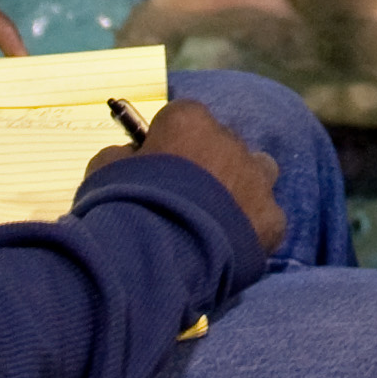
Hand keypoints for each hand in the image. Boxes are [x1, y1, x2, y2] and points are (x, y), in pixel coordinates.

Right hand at [85, 99, 284, 254]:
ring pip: (258, 173)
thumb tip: (132, 155)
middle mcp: (231, 141)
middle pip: (223, 145)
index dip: (170, 143)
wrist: (156, 258)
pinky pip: (267, 218)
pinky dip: (253, 229)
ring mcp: (256, 179)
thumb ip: (122, 155)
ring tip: (217, 218)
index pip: (185, 119)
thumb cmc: (124, 205)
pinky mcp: (272, 219)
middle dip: (208, 164)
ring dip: (242, 187)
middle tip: (186, 197)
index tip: (157, 167)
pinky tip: (230, 247)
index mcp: (190, 120)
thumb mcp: (104, 170)